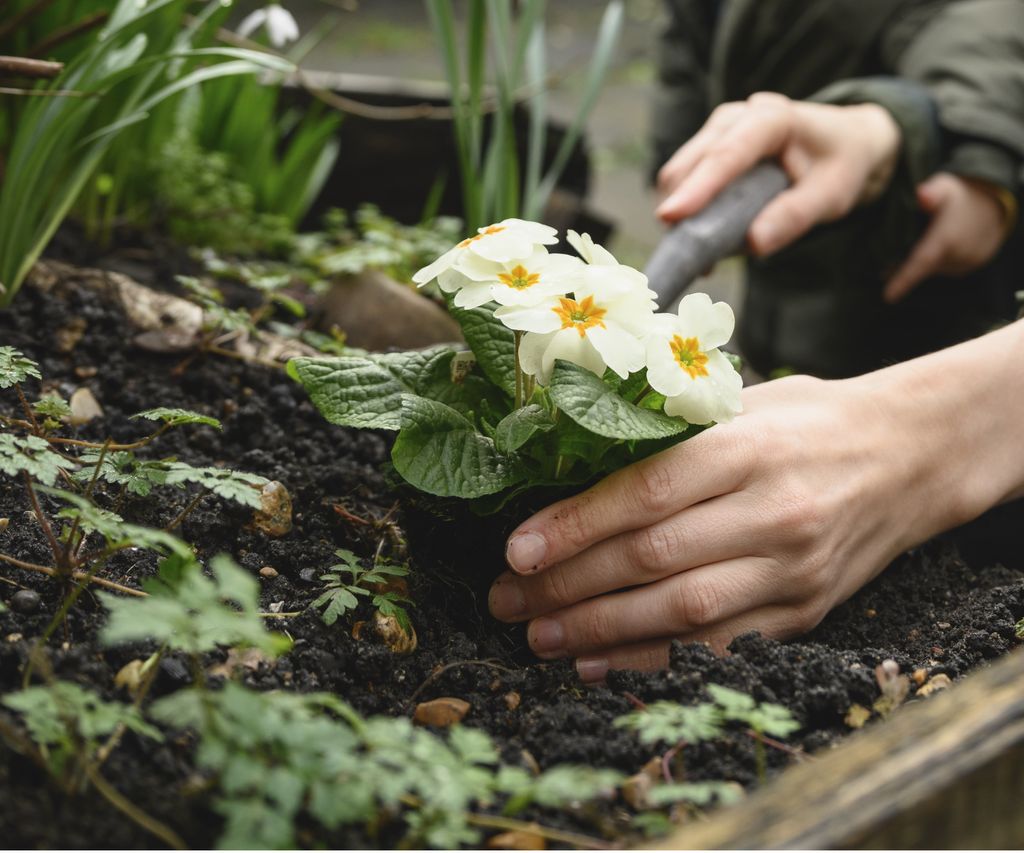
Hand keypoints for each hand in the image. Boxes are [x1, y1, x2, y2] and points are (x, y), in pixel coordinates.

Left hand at [488, 363, 993, 681]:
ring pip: (682, 611)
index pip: (647, 491)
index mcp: (749, 445)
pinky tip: (597, 664)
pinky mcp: (807, 610)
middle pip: (653, 557)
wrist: (910, 456)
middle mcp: (773, 509)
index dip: (575, 524)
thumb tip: (572, 468)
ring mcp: (793, 567)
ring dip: (600, 630)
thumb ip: (669, 436)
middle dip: (569, 584)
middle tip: (508, 598)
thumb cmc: (810, 419)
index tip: (517, 548)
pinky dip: (654, 660)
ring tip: (538, 637)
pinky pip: (720, 645)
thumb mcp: (743, 403)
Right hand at [656, 92, 901, 255]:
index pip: (727, 154)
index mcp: (772, 119)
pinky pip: (683, 182)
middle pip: (690, 164)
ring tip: (703, 257)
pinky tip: (705, 241)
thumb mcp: (832, 195)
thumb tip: (754, 243)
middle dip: (680, 210)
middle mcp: (736, 117)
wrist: (843, 142)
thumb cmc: (840, 165)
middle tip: (687, 259)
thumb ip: (795, 216)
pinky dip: (687, 214)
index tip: (670, 217)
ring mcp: (717, 131)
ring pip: (678, 174)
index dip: (697, 187)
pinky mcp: (706, 149)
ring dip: (681, 216)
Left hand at [884, 173, 1010, 302]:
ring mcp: (968, 262)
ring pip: (934, 270)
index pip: (921, 262)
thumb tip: (922, 194)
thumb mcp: (945, 187)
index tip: (888, 296)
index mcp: (947, 238)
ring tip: (910, 253)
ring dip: (921, 266)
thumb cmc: (961, 195)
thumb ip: (932, 191)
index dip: (904, 280)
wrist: (994, 204)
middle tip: (885, 267)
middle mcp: (959, 255)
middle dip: (903, 269)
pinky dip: (936, 264)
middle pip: (923, 268)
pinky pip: (947, 269)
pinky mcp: (972, 266)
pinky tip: (933, 251)